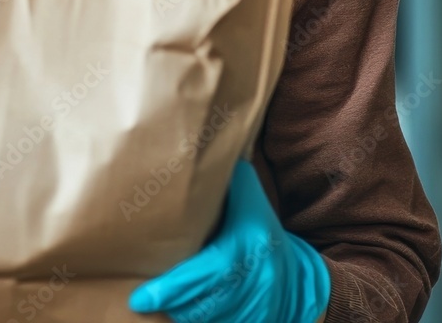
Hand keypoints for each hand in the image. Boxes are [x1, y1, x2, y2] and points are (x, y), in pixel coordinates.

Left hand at [128, 159, 330, 322]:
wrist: (301, 280)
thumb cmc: (262, 230)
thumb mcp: (251, 200)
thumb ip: (229, 178)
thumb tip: (199, 137)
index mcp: (249, 246)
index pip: (208, 273)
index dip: (173, 287)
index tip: (139, 297)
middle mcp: (256, 282)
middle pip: (204, 303)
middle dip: (171, 303)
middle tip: (142, 299)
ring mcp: (257, 311)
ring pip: (207, 321)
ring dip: (181, 315)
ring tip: (159, 304)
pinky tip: (181, 313)